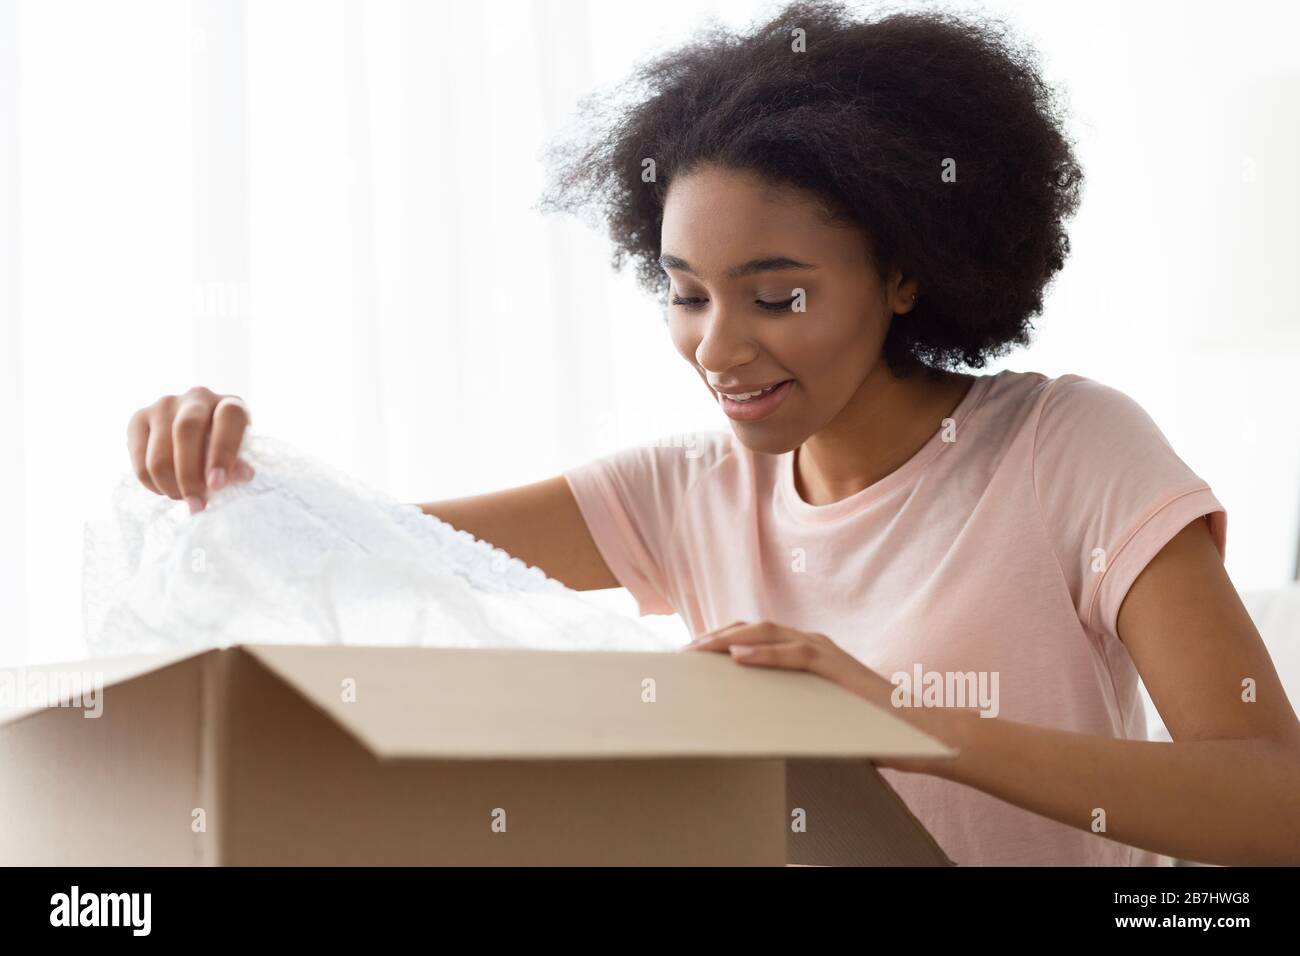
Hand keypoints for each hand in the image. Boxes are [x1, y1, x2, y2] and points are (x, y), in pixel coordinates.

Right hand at [126, 386, 253, 512]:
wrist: (196, 434)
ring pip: (159, 454)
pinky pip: (139, 462)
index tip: (217, 484)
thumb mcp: (240, 455)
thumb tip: (241, 474)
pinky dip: (153, 485)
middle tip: (196, 504)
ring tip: (183, 499)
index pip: (228, 417)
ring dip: (171, 486)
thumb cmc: (224, 448)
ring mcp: (163, 405)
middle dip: (189, 475)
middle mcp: (196, 397)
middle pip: (185, 432)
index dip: (223, 451)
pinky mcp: (138, 419)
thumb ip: (239, 464)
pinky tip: (167, 490)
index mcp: (229, 402)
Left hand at [684, 620, 894, 708]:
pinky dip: (765, 653)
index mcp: (804, 651)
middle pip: (751, 628)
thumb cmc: (865, 728)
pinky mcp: (836, 665)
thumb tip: (747, 723)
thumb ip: (786, 708)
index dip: (719, 641)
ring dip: (728, 640)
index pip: (753, 636)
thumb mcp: (813, 714)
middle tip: (683, 655)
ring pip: (767, 633)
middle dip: (713, 638)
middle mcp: (811, 642)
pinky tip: (738, 657)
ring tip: (698, 653)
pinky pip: (795, 654)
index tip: (690, 656)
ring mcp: (824, 650)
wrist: (916, 732)